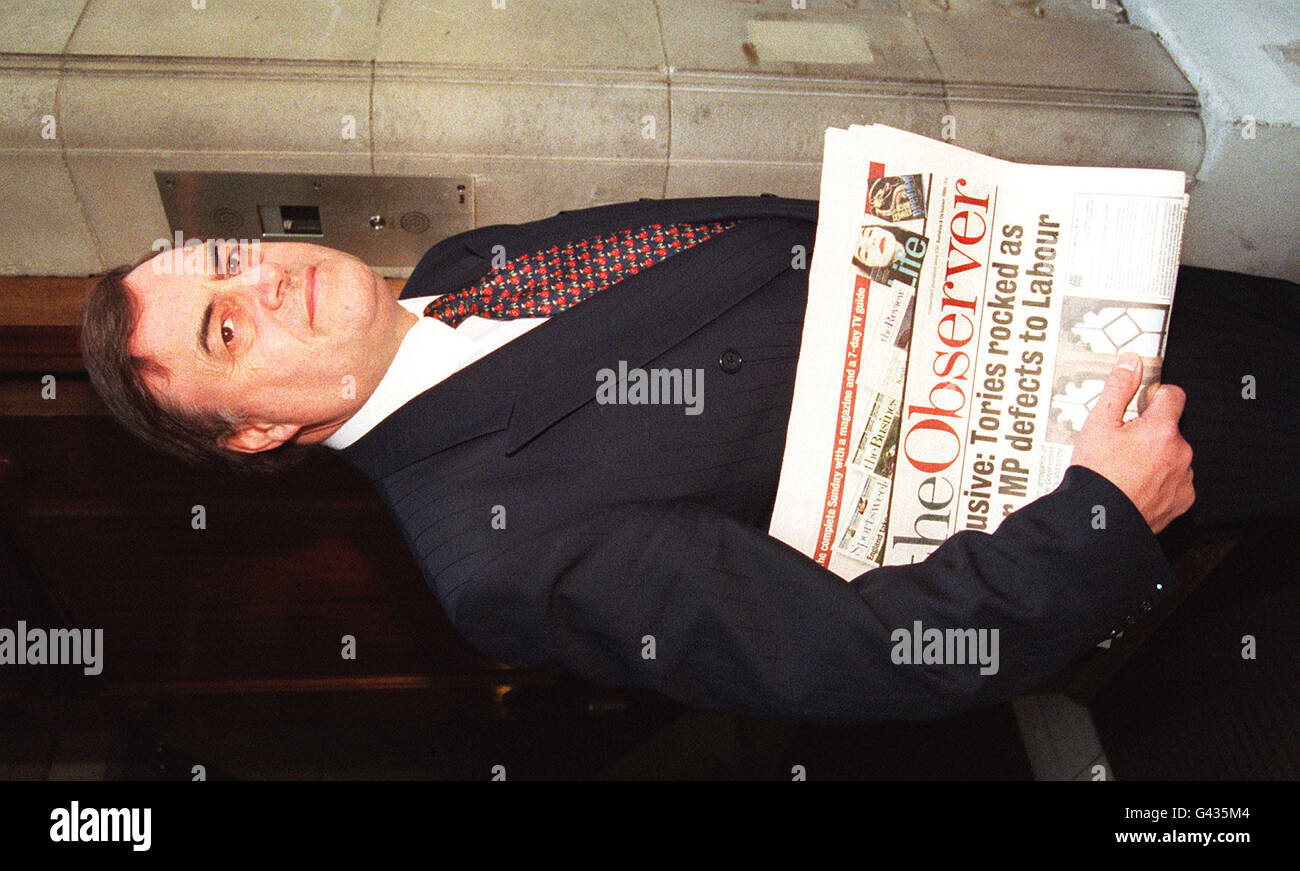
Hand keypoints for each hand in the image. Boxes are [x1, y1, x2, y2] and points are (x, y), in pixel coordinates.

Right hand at [1069, 352, 1194, 533]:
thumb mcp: (1098, 425)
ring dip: (1156, 458)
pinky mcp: (1183, 500)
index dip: (1156, 396)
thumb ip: (1118, 389)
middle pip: (1170, 429)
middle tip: (1122, 446)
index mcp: (1161, 429)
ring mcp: (1184, 477)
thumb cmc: (1097, 475)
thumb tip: (1131, 363)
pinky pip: (1176, 482)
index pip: (1173, 395)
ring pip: (1174, 456)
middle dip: (1150, 433)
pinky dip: (1161, 482)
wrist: (1099, 520)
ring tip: (1127, 470)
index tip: (1143, 404)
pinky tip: (1137, 486)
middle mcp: (1180, 452)